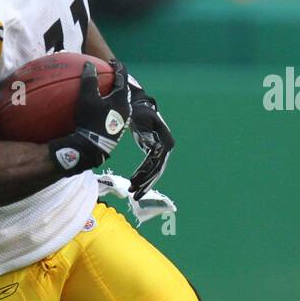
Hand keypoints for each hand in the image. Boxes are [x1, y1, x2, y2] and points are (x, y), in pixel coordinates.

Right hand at [46, 59, 130, 174]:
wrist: (92, 146)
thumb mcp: (87, 98)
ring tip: (105, 92)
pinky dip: (110, 106)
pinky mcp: (118, 130)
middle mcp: (126, 109)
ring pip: (121, 102)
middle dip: (117, 81)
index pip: (123, 76)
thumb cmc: (89, 121)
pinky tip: (101, 110)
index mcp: (121, 98)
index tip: (111, 61)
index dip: (117, 66)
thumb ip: (89, 80)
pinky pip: (116, 112)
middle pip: (123, 90)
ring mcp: (123, 120)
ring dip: (114, 95)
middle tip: (109, 76)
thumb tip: (89, 65)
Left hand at [124, 78, 173, 197]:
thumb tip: (153, 148)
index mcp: (166, 141)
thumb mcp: (142, 120)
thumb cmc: (140, 112)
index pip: (156, 161)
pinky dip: (143, 177)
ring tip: (133, 193)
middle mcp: (166, 148)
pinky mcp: (155, 153)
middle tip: (133, 192)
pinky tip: (134, 185)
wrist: (140, 107)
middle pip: (156, 170)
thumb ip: (147, 134)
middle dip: (144, 182)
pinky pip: (150, 168)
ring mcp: (162, 151)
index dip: (146, 173)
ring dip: (143, 183)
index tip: (135, 181)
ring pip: (154, 172)